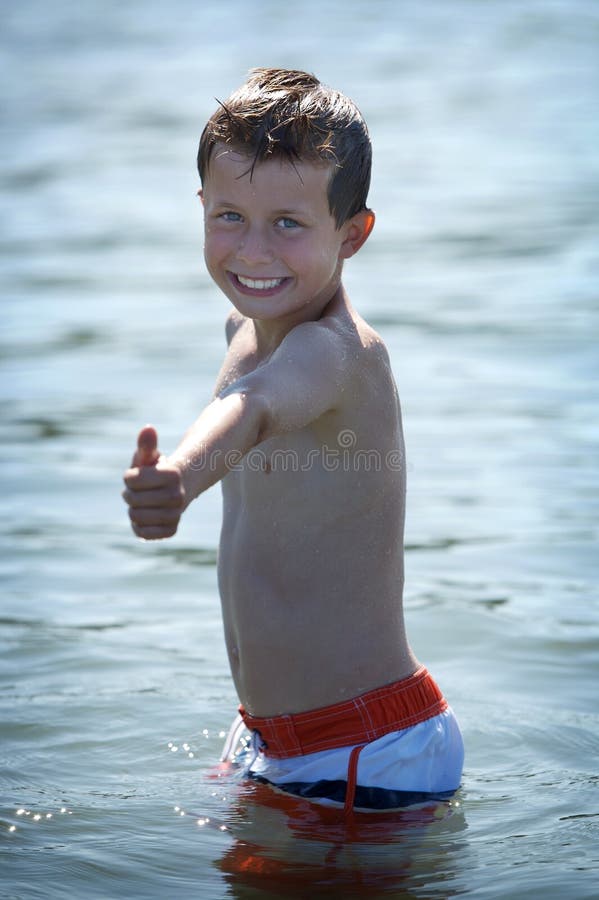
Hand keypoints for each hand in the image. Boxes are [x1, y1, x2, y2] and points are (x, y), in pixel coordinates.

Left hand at [122, 425, 184, 539]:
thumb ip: (147, 444)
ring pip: (135, 517)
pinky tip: (146, 518)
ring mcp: (175, 514)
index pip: (130, 480)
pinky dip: (139, 526)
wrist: (179, 490)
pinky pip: (142, 533)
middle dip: (130, 494)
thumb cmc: (158, 471)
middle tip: (142, 491)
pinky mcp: (171, 530)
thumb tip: (148, 428)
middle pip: (131, 499)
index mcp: (172, 474)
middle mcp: (177, 495)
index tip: (142, 475)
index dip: (130, 478)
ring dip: (134, 510)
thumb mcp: (150, 457)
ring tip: (144, 503)